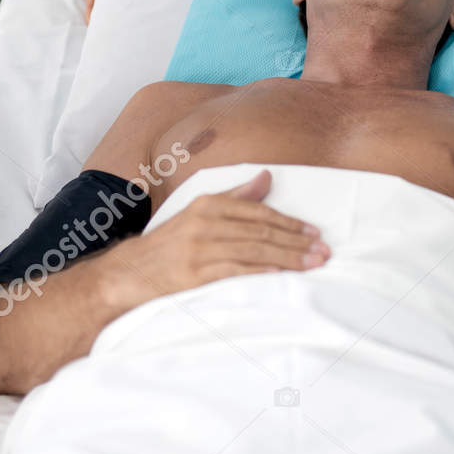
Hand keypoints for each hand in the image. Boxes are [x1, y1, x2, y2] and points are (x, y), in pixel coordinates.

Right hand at [98, 171, 328, 307]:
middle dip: (297, 242)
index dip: (290, 222)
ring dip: (288, 258)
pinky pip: (235, 272)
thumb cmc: (171, 244)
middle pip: (261, 232)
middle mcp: (205, 224)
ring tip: (313, 264)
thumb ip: (236, 197)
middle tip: (323, 251)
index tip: (314, 232)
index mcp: (208, 205)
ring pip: (253, 252)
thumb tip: (267, 177)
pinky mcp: (195, 276)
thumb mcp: (200, 213)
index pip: (258, 212)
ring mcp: (200, 250)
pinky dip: (260, 273)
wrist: (129, 274)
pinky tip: (280, 275)